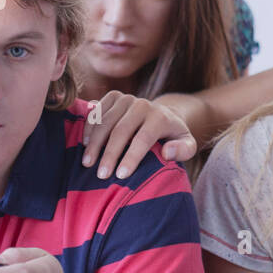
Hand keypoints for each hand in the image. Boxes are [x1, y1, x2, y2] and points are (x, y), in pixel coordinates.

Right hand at [81, 90, 197, 178]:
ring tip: (87, 163)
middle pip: (121, 130)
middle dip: (110, 154)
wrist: (164, 114)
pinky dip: (88, 128)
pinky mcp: (114, 96)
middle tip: (101, 175)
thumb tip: (167, 152)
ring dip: (94, 143)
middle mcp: (143, 104)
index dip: (131, 157)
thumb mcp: (187, 144)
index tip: (121, 175)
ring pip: (105, 121)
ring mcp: (127, 98)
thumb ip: (184, 150)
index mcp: (160, 117)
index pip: (143, 138)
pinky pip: (96, 112)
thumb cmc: (173, 137)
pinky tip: (84, 145)